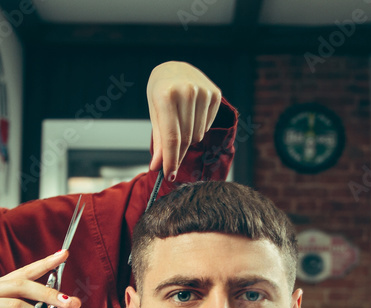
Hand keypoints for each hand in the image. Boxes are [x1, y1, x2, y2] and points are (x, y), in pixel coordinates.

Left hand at [146, 61, 221, 179]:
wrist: (174, 69)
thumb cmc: (161, 93)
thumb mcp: (155, 114)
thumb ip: (159, 141)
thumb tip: (157, 167)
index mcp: (166, 95)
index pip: (172, 137)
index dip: (171, 160)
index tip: (169, 176)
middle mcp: (186, 91)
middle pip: (186, 139)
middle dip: (178, 154)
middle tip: (172, 163)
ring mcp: (203, 91)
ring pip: (198, 134)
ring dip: (189, 139)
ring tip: (181, 126)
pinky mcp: (215, 94)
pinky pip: (207, 126)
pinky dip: (199, 128)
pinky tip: (192, 116)